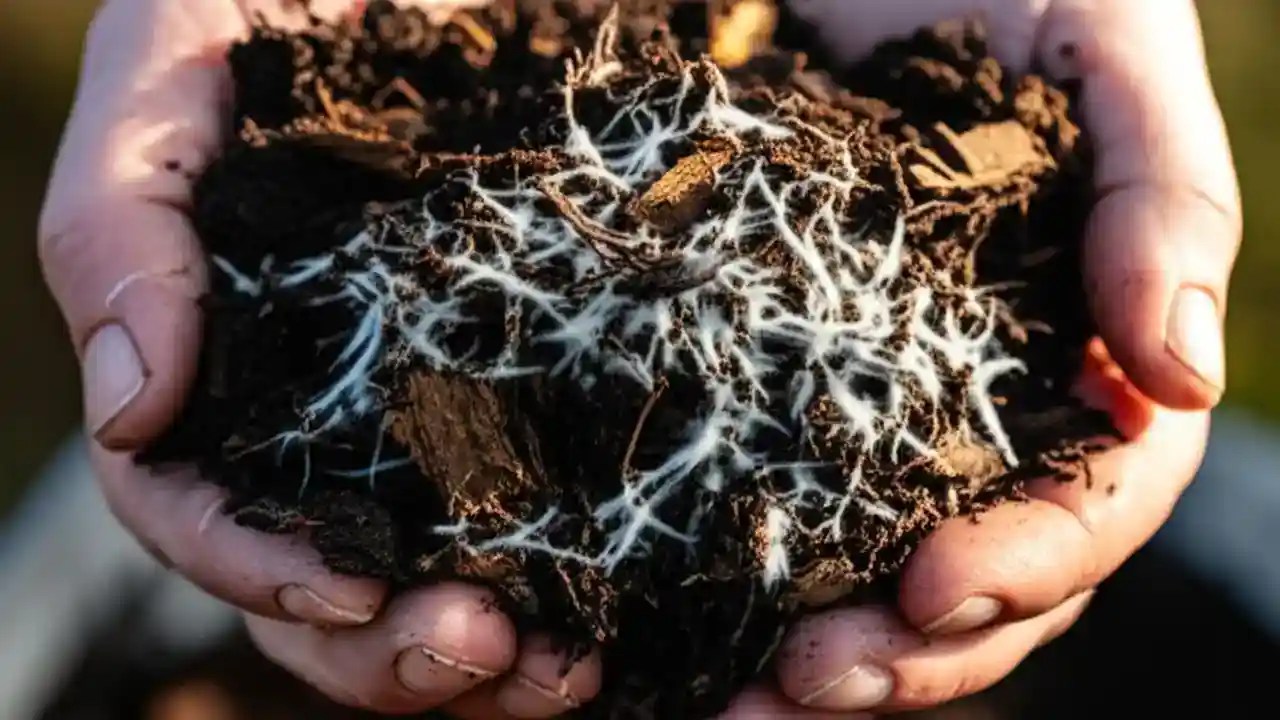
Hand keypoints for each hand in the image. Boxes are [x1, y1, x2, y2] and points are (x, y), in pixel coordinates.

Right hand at [38, 1, 597, 716]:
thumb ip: (120, 218)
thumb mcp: (178, 59)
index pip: (203, 509)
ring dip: (500, 661)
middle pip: (328, 589)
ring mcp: (445, 407)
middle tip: (493, 657)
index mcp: (230, 360)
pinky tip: (638, 607)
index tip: (349, 597)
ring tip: (575, 670)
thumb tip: (136, 411)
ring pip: (446, 582)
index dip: (257, 572)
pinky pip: (566, 515)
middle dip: (396, 653)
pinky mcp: (557, 388)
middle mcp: (328, 410)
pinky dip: (593, 582)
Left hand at [726, 1, 1238, 714]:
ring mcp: (889, 409)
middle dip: (905, 650)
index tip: (932, 586)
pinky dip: (732, 576)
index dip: (1029, 561)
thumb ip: (1165, 195)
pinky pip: (775, 503)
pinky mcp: (785, 387)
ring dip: (812, 654)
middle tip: (798, 683)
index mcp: (1095, 354)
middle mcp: (996, 406)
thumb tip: (1175, 372)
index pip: (1094, 500)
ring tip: (722, 702)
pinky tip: (669, 620)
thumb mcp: (1108, 50)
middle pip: (982, 574)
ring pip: (874, 570)